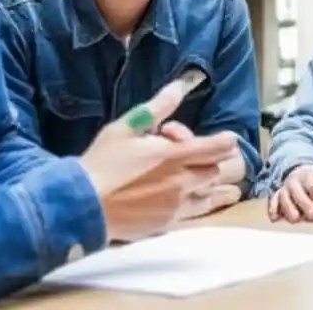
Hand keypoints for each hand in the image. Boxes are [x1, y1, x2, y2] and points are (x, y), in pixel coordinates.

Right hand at [79, 80, 238, 240]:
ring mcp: (176, 206)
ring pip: (211, 195)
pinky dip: (204, 205)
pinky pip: (197, 214)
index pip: (215, 148)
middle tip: (199, 155)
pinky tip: (203, 202)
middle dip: (214, 161)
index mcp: (174, 156)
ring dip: (217, 186)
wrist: (83, 206)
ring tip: (225, 185)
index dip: (225, 142)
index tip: (230, 139)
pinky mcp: (167, 224)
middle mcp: (182, 182)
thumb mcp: (125, 128)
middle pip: (215, 171)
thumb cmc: (101, 163)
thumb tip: (179, 87)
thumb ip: (157, 108)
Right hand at [267, 165, 312, 222]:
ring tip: (296, 219)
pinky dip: (273, 209)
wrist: (300, 171)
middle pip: (299, 193)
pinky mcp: (277, 195)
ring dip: (289, 209)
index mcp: (308, 174)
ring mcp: (285, 188)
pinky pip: (272, 201)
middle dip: (307, 206)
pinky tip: (274, 218)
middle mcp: (295, 181)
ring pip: (284, 198)